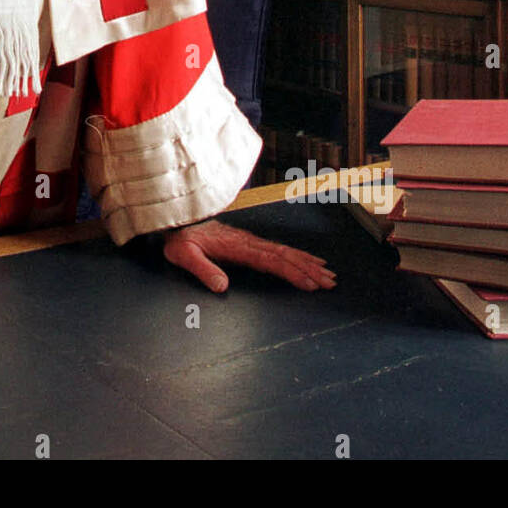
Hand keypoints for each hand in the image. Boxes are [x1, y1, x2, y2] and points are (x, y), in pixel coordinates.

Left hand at [162, 219, 336, 294]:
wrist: (178, 220)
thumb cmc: (180, 239)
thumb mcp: (184, 255)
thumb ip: (203, 270)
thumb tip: (222, 287)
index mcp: (238, 247)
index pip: (271, 261)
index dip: (292, 272)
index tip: (310, 283)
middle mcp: (248, 242)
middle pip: (285, 256)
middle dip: (309, 269)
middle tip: (329, 282)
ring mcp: (250, 241)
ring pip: (285, 252)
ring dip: (307, 263)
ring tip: (327, 274)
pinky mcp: (249, 243)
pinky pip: (279, 249)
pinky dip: (297, 255)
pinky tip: (307, 260)